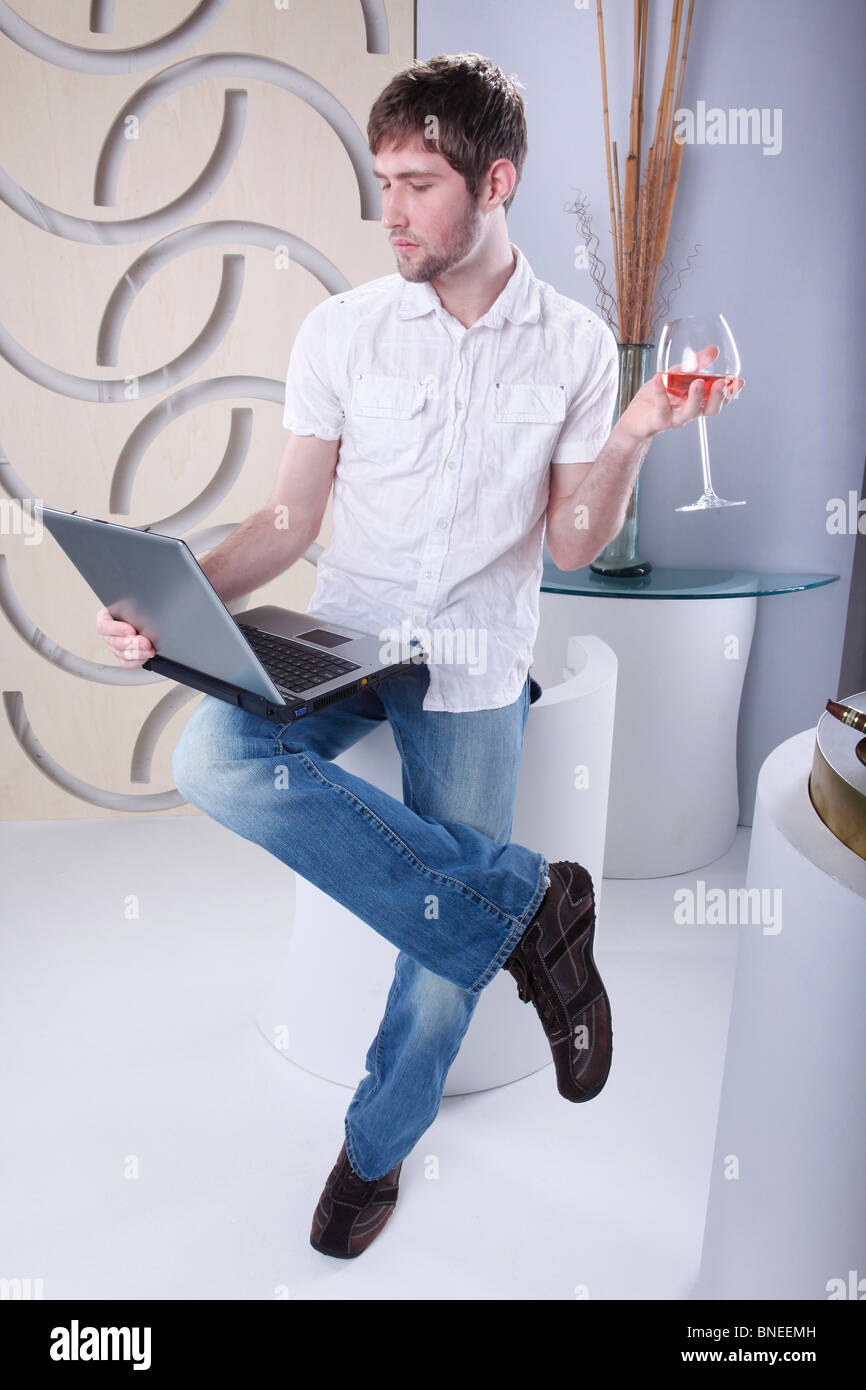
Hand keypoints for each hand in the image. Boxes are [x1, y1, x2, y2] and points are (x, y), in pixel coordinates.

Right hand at [96, 606, 154, 666]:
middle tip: (144, 642)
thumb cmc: (136, 606)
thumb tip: (139, 609)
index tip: (131, 630)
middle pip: (114, 642)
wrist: (144, 614)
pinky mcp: (123, 656)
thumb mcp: (130, 602)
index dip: (117, 630)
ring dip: (137, 653)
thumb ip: (131, 607)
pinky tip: (146, 656)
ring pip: (121, 654)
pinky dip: (137, 661)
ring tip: (149, 650)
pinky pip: (126, 663)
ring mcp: (114, 646)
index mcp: (105, 618)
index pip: (104, 626)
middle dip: (131, 643)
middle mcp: (108, 634)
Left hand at [617, 344, 743, 442]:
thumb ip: (695, 364)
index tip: (739, 381)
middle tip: (723, 383)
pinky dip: (660, 392)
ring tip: (698, 382)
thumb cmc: (657, 397)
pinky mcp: (658, 420)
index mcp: (697, 401)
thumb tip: (714, 350)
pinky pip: (661, 408)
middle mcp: (689, 411)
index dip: (730, 392)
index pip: (719, 399)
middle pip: (710, 410)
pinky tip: (659, 378)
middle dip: (719, 397)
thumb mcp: (677, 374)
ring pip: (690, 413)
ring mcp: (674, 418)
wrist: (635, 416)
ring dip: (696, 398)